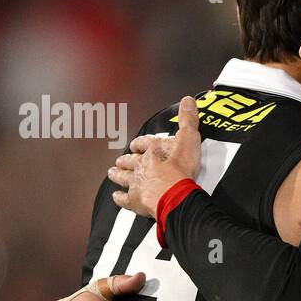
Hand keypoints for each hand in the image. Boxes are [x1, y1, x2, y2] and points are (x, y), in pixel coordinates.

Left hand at [110, 96, 202, 217]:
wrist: (174, 193)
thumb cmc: (181, 168)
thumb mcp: (189, 139)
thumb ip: (188, 120)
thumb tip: (188, 99)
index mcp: (153, 151)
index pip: (144, 144)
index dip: (140, 144)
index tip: (135, 144)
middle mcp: (141, 166)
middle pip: (130, 161)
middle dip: (125, 159)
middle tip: (120, 160)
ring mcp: (136, 183)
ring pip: (123, 177)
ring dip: (117, 174)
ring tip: (112, 172)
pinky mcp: (135, 201)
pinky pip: (124, 199)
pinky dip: (119, 198)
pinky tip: (116, 196)